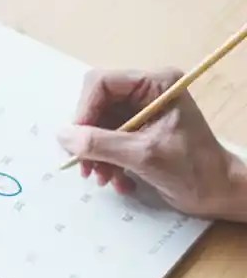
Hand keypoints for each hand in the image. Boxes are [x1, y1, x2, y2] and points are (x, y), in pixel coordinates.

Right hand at [55, 69, 246, 219]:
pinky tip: (117, 180)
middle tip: (86, 167)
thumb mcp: (143, 155)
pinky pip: (106, 141)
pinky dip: (105, 162)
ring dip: (95, 155)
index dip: (84, 111)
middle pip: (96, 106)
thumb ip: (100, 143)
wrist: (216, 193)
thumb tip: (62, 136)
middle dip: (88, 139)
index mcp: (156, 84)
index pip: (102, 84)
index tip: (76, 142)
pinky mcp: (136, 132)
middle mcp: (146, 92)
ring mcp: (140, 112)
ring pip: (97, 127)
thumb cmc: (192, 170)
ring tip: (104, 178)